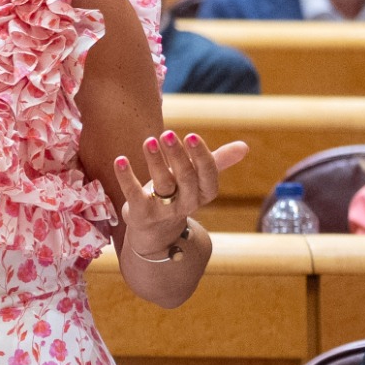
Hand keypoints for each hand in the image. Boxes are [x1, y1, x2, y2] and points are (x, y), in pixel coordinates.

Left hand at [113, 131, 247, 253]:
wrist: (156, 231)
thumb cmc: (178, 193)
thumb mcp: (197, 179)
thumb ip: (217, 161)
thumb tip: (244, 146)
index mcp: (204, 192)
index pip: (208, 174)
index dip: (201, 156)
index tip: (191, 135)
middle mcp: (187, 202)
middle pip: (185, 177)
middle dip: (177, 155)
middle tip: (167, 134)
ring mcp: (164, 210)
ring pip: (162, 184)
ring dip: (155, 161)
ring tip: (149, 141)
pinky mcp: (141, 213)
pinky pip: (133, 194)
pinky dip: (126, 177)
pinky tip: (120, 159)